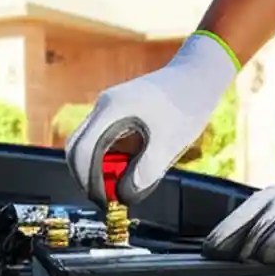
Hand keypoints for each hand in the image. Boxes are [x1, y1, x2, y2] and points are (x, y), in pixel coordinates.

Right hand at [65, 33, 238, 204]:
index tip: (103, 201)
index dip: (88, 181)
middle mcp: (104, 107)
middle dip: (86, 176)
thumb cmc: (187, 102)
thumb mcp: (170, 142)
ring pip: (87, 144)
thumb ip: (147, 170)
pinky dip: (108, 158)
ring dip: (97, 167)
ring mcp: (109, 108)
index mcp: (111, 110)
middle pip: (76, 147)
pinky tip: (129, 169)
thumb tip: (125, 196)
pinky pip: (102, 139)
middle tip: (106, 199)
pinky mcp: (117, 112)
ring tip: (121, 185)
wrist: (198, 74)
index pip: (82, 151)